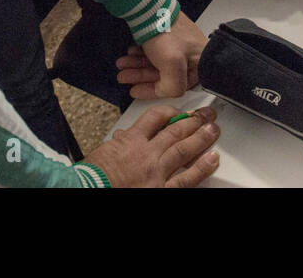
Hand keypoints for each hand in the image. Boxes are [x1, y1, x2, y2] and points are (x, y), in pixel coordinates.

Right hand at [83, 105, 220, 186]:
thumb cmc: (92, 176)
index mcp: (131, 140)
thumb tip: (123, 137)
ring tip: (213, 129)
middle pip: (175, 130)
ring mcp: (156, 172)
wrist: (88, 190)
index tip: (179, 111)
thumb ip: (120, 142)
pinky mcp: (162, 190)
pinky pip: (186, 178)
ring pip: (184, 149)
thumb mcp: (103, 152)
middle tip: (206, 114)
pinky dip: (201, 167)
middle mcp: (147, 153)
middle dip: (194, 120)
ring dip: (202, 138)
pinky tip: (212, 158)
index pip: (155, 117)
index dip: (171, 111)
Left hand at [120, 11, 205, 98]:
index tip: (138, 90)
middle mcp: (192, 56)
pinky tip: (130, 56)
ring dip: (137, 68)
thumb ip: (172, 87)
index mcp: (199, 63)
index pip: (178, 86)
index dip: (155, 90)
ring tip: (123, 67)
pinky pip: (154, 54)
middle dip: (141, 78)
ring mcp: (180, 46)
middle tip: (125, 78)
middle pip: (164, 75)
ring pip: (156, 64)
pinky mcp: (169, 39)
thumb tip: (165, 92)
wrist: (150, 6)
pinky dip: (140, 58)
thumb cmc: (165, 30)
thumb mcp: (173, 65)